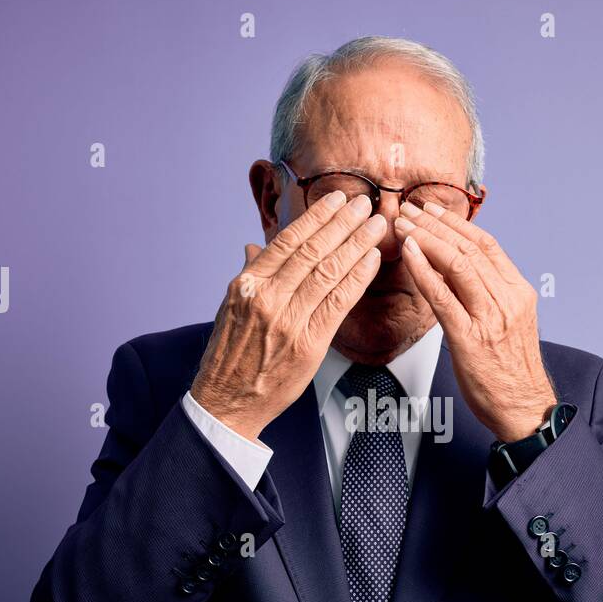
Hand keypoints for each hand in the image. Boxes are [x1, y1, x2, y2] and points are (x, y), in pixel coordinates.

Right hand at [191, 192, 386, 440]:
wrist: (227, 401)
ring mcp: (288, 320)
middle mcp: (267, 297)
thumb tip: (255, 248)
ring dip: (356, 244)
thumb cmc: (230, 357)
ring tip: (375, 225)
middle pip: (312, 250)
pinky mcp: (309, 343)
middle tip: (364, 204)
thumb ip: (249, 276)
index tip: (335, 199)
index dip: (315, 217)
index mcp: (247, 284)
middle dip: (342, 223)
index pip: (287, 241)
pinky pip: (339, 302)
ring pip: (329, 271)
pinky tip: (372, 260)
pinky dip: (358, 278)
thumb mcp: (229, 308)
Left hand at [395, 202, 556, 441]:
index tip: (433, 210)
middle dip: (435, 225)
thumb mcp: (508, 323)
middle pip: (469, 249)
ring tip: (403, 226)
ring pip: (457, 265)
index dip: (456, 223)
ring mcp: (490, 319)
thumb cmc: (511, 372)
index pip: (486, 245)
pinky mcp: (469, 339)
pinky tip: (409, 255)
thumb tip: (455, 272)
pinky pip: (442, 297)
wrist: (523, 408)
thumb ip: (488, 296)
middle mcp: (507, 300)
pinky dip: (424, 271)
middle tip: (409, 211)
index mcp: (518, 293)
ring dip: (426, 240)